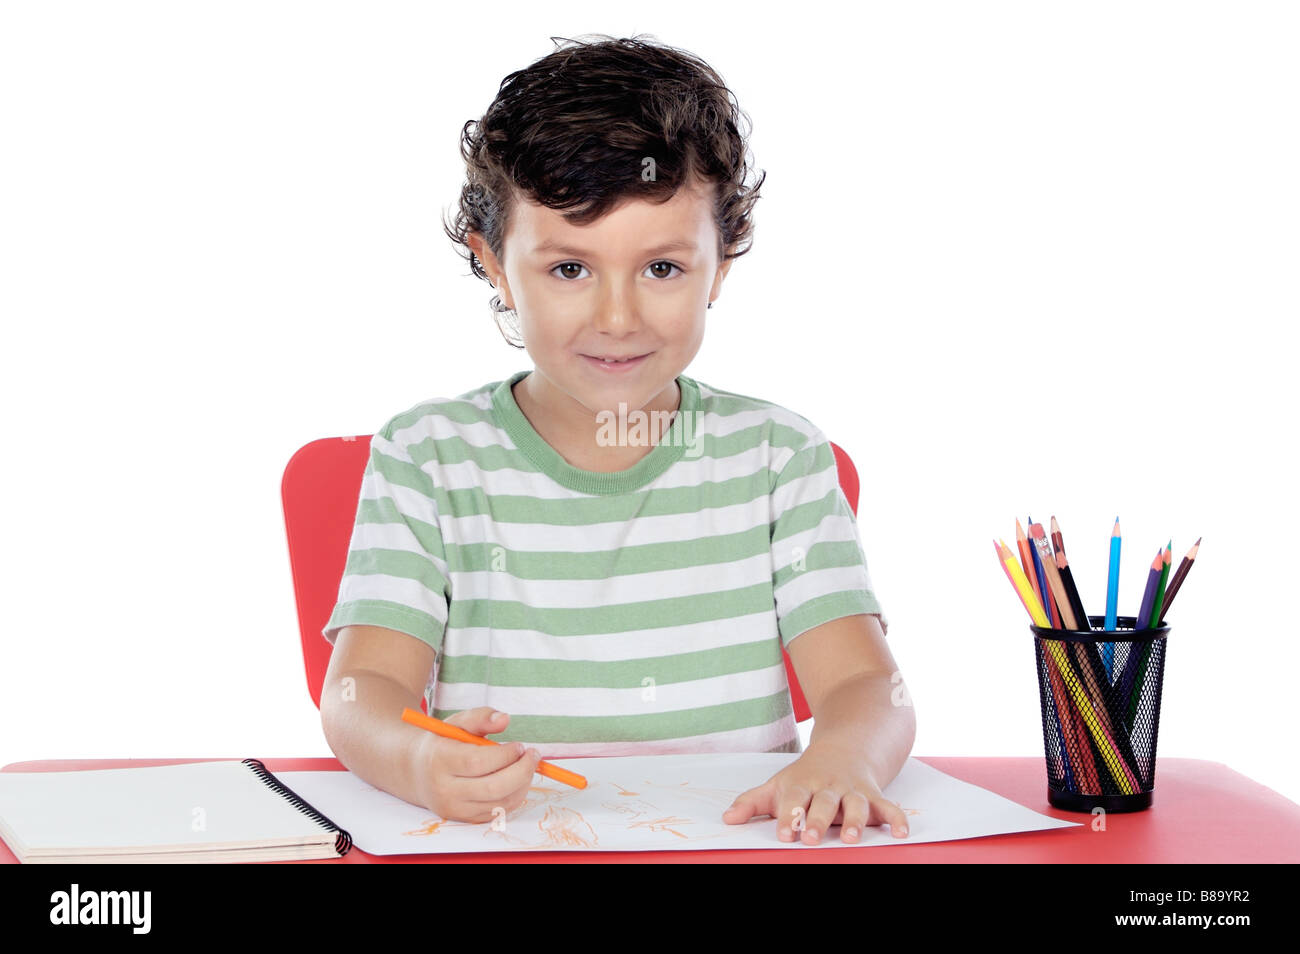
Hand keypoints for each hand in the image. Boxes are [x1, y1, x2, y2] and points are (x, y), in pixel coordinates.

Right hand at [410, 707, 540, 822]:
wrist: (418, 771)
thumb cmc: (443, 743)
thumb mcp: (458, 722)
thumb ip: (481, 717)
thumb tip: (505, 719)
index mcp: (440, 760)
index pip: (478, 762)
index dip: (505, 755)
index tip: (519, 745)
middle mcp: (444, 789)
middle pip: (493, 788)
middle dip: (521, 771)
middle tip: (532, 756)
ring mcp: (454, 808)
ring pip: (499, 803)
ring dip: (522, 784)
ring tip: (527, 766)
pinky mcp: (463, 819)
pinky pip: (497, 813)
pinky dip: (514, 797)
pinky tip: (517, 780)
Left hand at [721, 741, 909, 843]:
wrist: (846, 746)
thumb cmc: (807, 774)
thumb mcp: (778, 784)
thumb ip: (753, 802)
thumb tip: (727, 820)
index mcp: (803, 784)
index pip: (793, 799)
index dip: (788, 815)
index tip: (783, 834)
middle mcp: (828, 787)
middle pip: (823, 803)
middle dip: (817, 820)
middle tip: (809, 838)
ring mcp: (852, 790)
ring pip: (854, 805)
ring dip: (853, 821)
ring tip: (849, 839)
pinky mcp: (873, 795)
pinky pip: (888, 806)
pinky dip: (896, 818)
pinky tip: (901, 832)